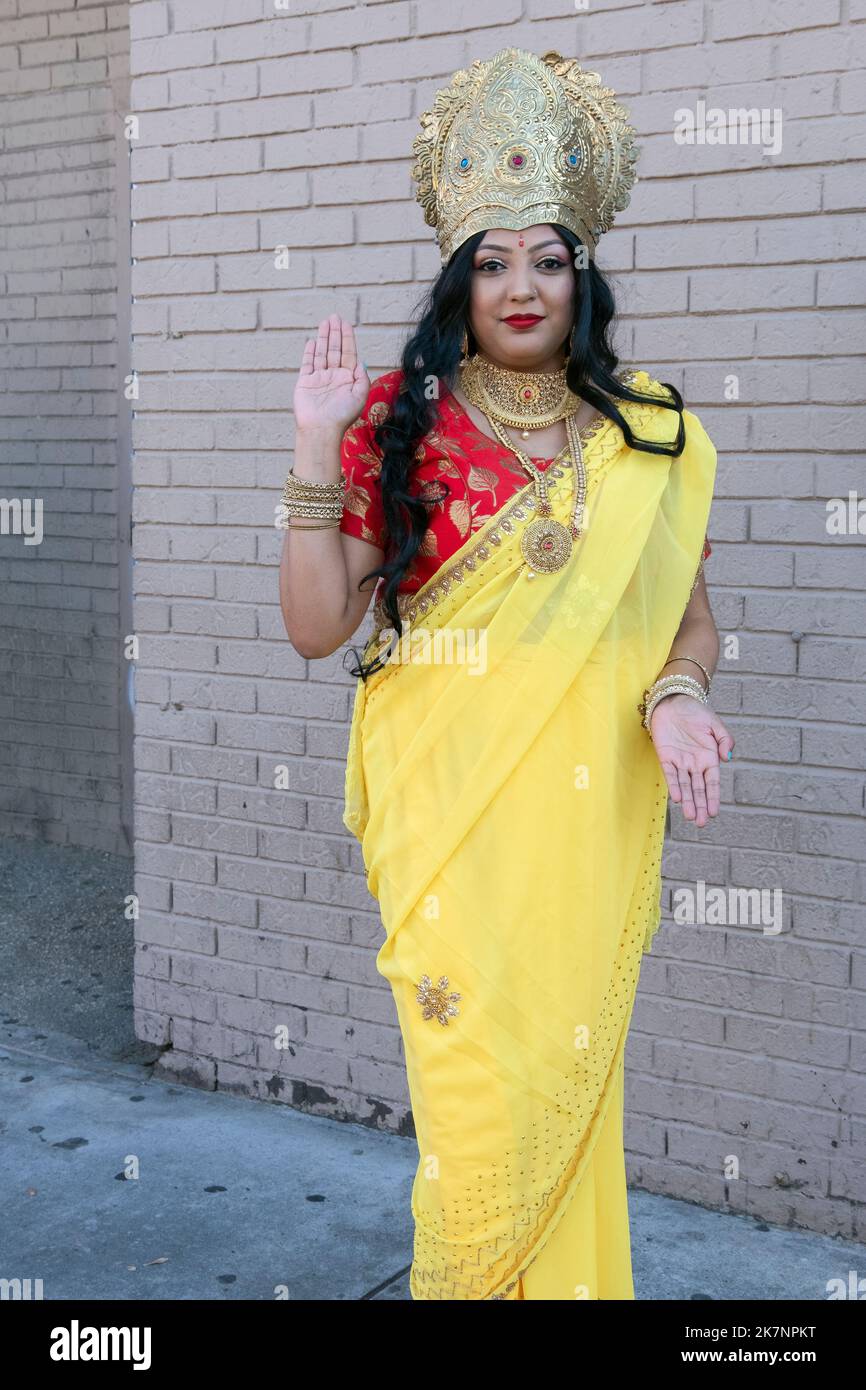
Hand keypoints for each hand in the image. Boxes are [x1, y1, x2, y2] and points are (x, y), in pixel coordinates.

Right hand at [294, 314, 369, 435]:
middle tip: (334, 316)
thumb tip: (361, 362)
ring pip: (321, 353)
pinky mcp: (305, 382)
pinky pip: (307, 364)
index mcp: (347, 379)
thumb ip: (362, 378)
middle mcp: (334, 377)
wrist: (321, 429)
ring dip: (323, 337)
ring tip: (325, 322)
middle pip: (335, 350)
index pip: (348, 353)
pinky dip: (309, 352)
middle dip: (335, 333)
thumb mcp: (360, 396)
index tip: (346, 323)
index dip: (347, 338)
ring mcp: (319, 379)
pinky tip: (311, 341)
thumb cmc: (342, 416)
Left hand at [650, 694, 733, 828]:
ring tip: (690, 816)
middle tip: (700, 823)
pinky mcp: (665, 757)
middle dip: (700, 806)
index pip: (712, 783)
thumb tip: (727, 758)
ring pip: (684, 786)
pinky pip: (670, 774)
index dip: (713, 798)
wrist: (675, 702)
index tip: (714, 813)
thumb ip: (725, 740)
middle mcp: (694, 764)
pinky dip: (674, 785)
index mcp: (709, 758)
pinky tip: (677, 798)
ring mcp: (680, 762)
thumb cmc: (697, 713)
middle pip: (698, 789)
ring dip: (687, 801)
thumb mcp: (715, 725)